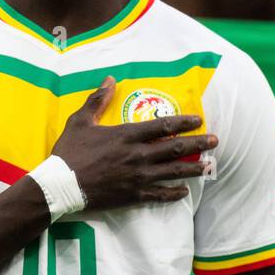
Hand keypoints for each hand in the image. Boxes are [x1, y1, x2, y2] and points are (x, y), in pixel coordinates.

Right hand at [49, 75, 217, 209]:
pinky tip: (184, 191)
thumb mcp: (80, 121)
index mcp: (126, 135)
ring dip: (192, 167)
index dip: (183, 122)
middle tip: (215, 141)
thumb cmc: (69, 152)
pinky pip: (159, 194)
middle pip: (174, 148)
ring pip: (172, 171)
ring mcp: (137, 177)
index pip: (162, 126)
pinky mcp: (132, 195)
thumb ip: (97, 100)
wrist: (59, 186)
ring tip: (208, 165)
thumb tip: (110, 79)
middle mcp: (137, 155)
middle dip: (197, 144)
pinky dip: (174, 193)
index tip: (198, 119)